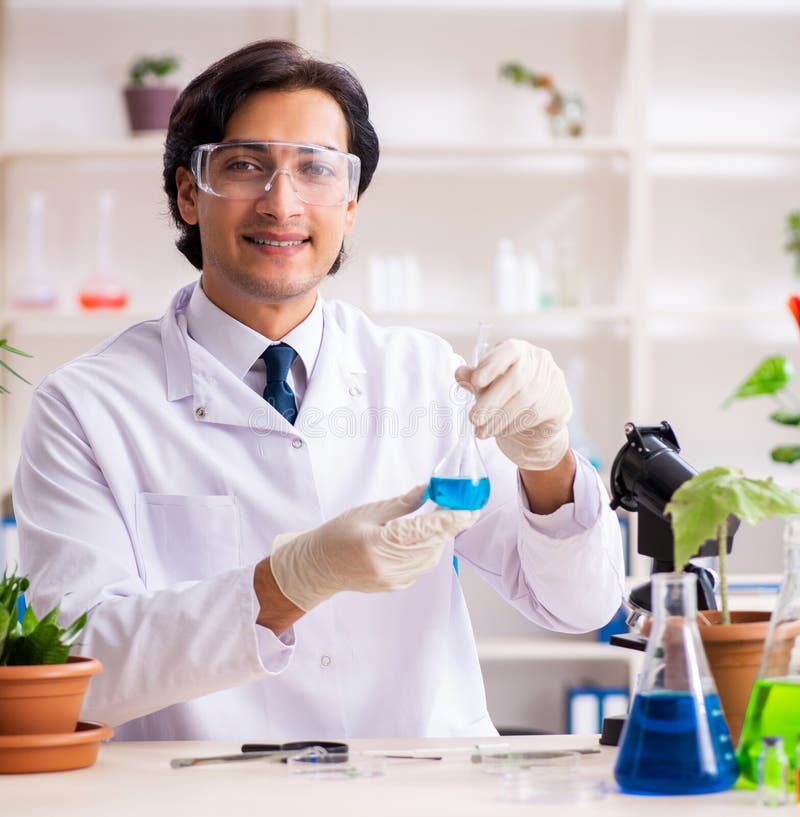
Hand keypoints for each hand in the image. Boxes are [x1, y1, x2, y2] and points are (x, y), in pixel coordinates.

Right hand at [269, 486, 478, 610]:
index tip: (469, 510)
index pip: (425, 531)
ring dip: (441, 539)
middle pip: (432, 546)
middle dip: (450, 527)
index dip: (451, 520)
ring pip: (431, 558)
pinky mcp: (395, 586)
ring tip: (444, 521)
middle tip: (463, 509)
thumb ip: (401, 504)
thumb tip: (428, 490)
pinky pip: (422, 568)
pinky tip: (427, 538)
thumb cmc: (337, 535)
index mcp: (378, 544)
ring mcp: (392, 580)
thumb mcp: (367, 512)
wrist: (319, 567)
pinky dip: (430, 551)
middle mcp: (387, 566)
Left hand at [455, 339, 571, 470]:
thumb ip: (475, 379)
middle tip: (474, 419)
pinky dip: (513, 425)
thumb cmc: (507, 396)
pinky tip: (500, 432)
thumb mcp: (488, 385)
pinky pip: (535, 415)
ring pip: (524, 400)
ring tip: (482, 432)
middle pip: (516, 379)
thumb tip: (460, 374)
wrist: (536, 422)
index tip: (476, 382)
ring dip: (499, 419)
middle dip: (491, 402)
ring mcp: (554, 380)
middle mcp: (540, 360)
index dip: (491, 365)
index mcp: (519, 349)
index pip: (508, 351)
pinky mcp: (561, 402)